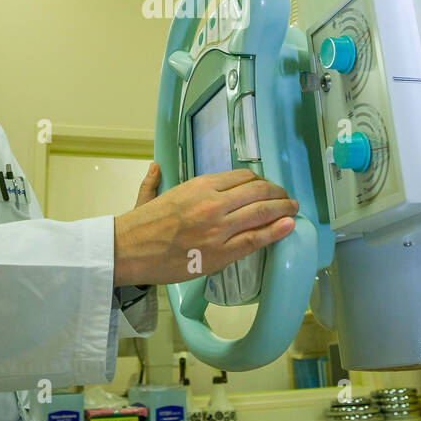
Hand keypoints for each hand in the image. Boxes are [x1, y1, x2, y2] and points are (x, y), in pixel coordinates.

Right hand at [114, 167, 296, 286]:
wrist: (128, 250)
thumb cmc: (138, 225)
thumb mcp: (149, 193)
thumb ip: (155, 179)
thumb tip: (155, 167)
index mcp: (199, 185)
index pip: (242, 177)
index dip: (260, 181)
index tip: (266, 186)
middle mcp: (213, 202)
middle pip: (258, 191)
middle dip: (277, 193)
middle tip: (286, 198)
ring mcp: (219, 228)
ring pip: (262, 212)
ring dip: (283, 210)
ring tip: (292, 210)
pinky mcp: (221, 252)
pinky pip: (256, 239)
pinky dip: (275, 231)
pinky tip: (288, 226)